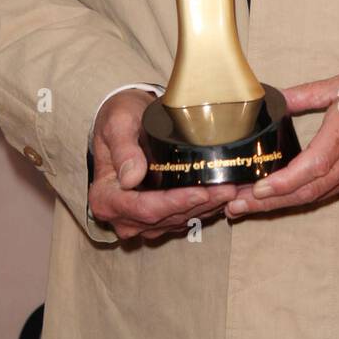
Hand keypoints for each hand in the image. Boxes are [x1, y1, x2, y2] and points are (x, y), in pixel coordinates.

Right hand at [89, 88, 240, 240]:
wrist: (124, 121)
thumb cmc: (119, 118)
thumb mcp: (117, 123)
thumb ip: (123, 149)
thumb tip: (131, 178)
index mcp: (105, 198)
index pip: (144, 208)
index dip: (174, 203)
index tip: (201, 192)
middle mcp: (121, 216)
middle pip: (165, 217)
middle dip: (199, 204)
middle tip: (229, 189)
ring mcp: (139, 221)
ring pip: (177, 221)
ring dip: (207, 207)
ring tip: (233, 190)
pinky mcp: (156, 217)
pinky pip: (182, 218)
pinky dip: (204, 208)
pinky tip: (223, 195)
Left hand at [224, 56, 338, 218]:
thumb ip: (309, 94)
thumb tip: (275, 98)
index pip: (312, 167)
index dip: (281, 184)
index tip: (255, 191)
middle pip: (309, 190)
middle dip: (269, 203)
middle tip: (234, 207)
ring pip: (319, 195)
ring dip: (283, 202)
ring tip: (249, 205)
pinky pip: (333, 190)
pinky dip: (305, 195)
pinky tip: (284, 194)